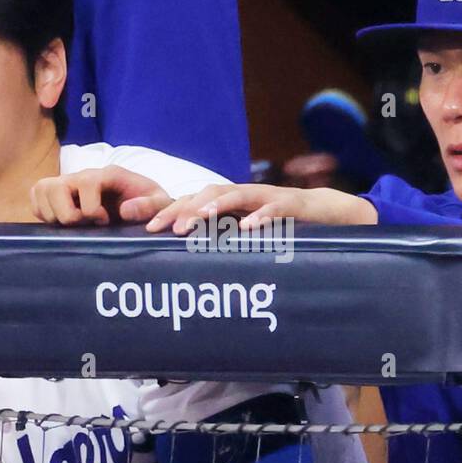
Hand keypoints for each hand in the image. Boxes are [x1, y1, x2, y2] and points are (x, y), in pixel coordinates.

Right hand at [31, 166, 171, 225]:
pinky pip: (35, 198)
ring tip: (73, 225)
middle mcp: (82, 175)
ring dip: (53, 214)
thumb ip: (149, 206)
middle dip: (67, 213)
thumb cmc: (148, 201)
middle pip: (55, 186)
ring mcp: (66, 182)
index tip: (104, 221)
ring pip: (41, 190)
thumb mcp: (159, 202)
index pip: (86, 183)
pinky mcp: (55, 193)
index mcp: (107, 174)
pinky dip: (43, 213)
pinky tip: (62, 222)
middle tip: (84, 225)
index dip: (91, 208)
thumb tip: (124, 210)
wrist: (140, 201)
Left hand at [145, 184, 377, 233]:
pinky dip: (263, 217)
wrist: (328, 214)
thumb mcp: (243, 237)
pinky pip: (276, 209)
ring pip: (235, 196)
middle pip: (205, 194)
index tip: (134, 222)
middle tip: (160, 227)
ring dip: (214, 206)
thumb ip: (218, 244)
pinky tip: (250, 228)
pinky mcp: (292, 205)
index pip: (189, 202)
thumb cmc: (279, 229)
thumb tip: (179, 268)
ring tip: (195, 220)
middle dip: (181, 209)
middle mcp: (242, 196)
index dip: (161, 209)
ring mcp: (266, 197)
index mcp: (227, 204)